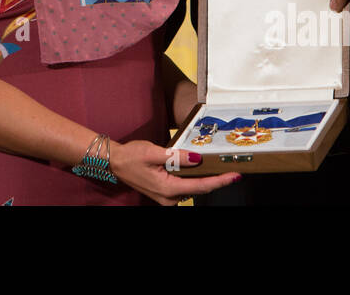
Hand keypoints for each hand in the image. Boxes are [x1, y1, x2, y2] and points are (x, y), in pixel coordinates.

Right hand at [108, 139, 240, 205]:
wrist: (114, 162)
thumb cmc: (131, 156)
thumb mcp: (154, 152)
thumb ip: (176, 156)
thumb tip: (197, 158)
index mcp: (168, 188)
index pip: (201, 186)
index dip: (220, 181)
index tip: (234, 175)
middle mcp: (169, 197)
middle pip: (199, 189)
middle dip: (217, 181)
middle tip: (233, 171)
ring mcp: (166, 197)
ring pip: (193, 189)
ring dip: (206, 180)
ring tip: (221, 170)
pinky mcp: (164, 192)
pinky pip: (184, 187)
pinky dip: (195, 179)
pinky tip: (201, 170)